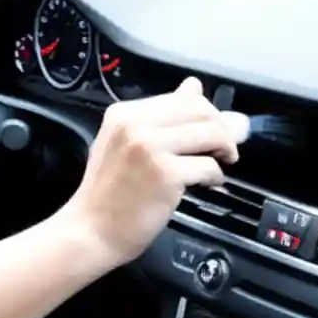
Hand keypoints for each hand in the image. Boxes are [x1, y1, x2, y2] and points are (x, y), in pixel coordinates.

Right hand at [57, 78, 238, 267]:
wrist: (91, 232)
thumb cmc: (110, 193)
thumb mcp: (127, 143)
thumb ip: (161, 116)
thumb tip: (194, 86)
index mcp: (125, 113)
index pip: (184, 98)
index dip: (210, 114)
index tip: (218, 131)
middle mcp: (135, 124)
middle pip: (202, 111)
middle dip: (223, 129)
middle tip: (226, 149)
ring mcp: (150, 148)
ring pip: (212, 134)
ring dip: (225, 150)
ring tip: (220, 164)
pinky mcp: (165, 174)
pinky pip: (209, 166)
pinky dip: (216, 176)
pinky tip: (207, 184)